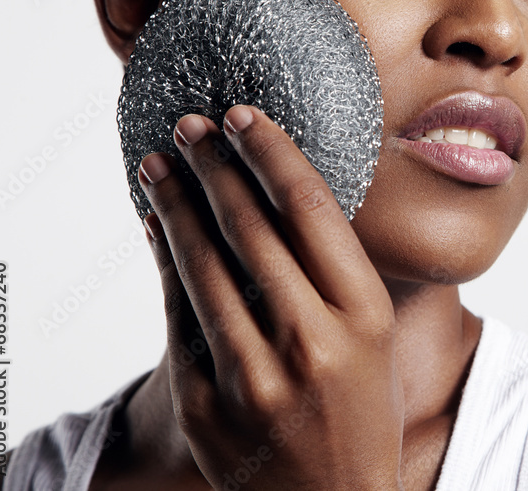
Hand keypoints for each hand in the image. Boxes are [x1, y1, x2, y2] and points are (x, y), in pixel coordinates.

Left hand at [138, 105, 403, 489]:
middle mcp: (314, 344)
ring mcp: (256, 380)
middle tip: (188, 125)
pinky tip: (155, 229)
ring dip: (175, 204)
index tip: (242, 116)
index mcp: (365, 318)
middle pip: (251, 227)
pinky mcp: (209, 407)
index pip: (311, 210)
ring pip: (203, 266)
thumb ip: (333, 272)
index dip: (270, 152)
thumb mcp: (372, 338)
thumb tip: (279, 189)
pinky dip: (163, 263)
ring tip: (158, 165)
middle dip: (214, 165)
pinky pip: (177, 317)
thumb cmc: (358, 410)